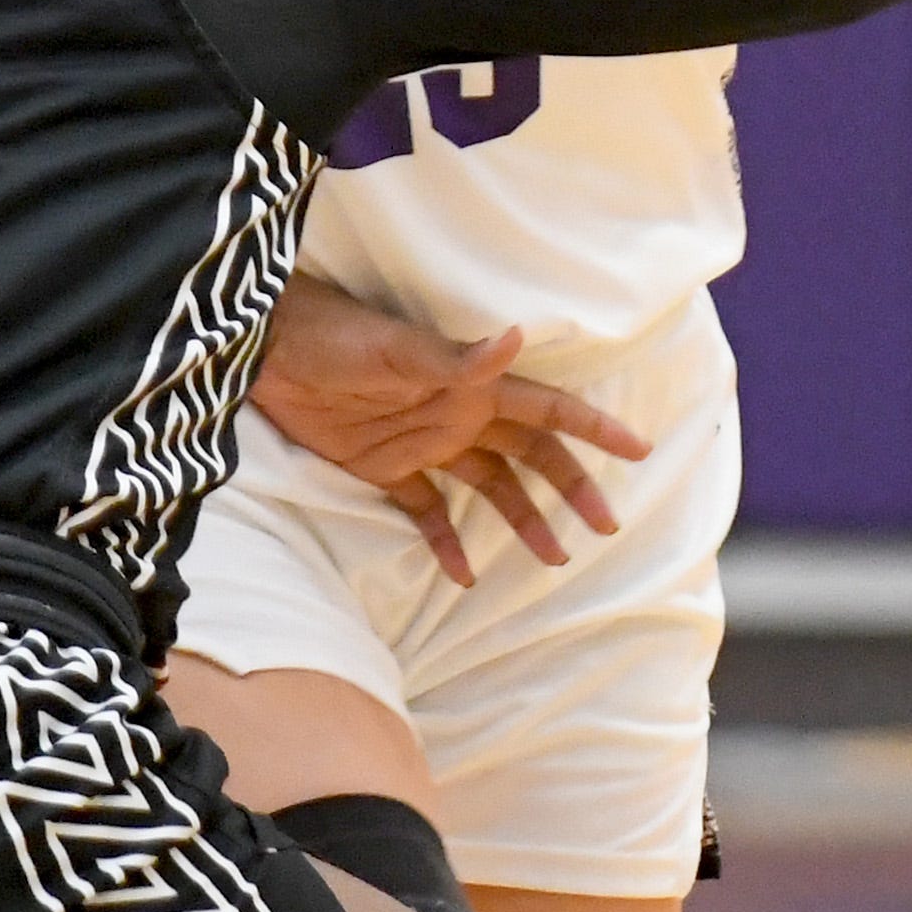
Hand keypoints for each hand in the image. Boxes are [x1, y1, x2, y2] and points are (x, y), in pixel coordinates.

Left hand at [253, 277, 649, 586]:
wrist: (273, 353)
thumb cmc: (340, 339)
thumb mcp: (396, 350)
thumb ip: (458, 358)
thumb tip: (519, 337)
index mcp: (473, 387)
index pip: (547, 408)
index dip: (592, 427)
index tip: (638, 448)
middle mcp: (460, 416)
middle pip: (531, 454)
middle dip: (571, 486)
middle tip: (606, 525)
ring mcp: (425, 444)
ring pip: (490, 487)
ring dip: (521, 520)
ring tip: (554, 559)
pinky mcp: (385, 469)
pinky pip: (428, 511)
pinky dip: (446, 541)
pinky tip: (463, 574)